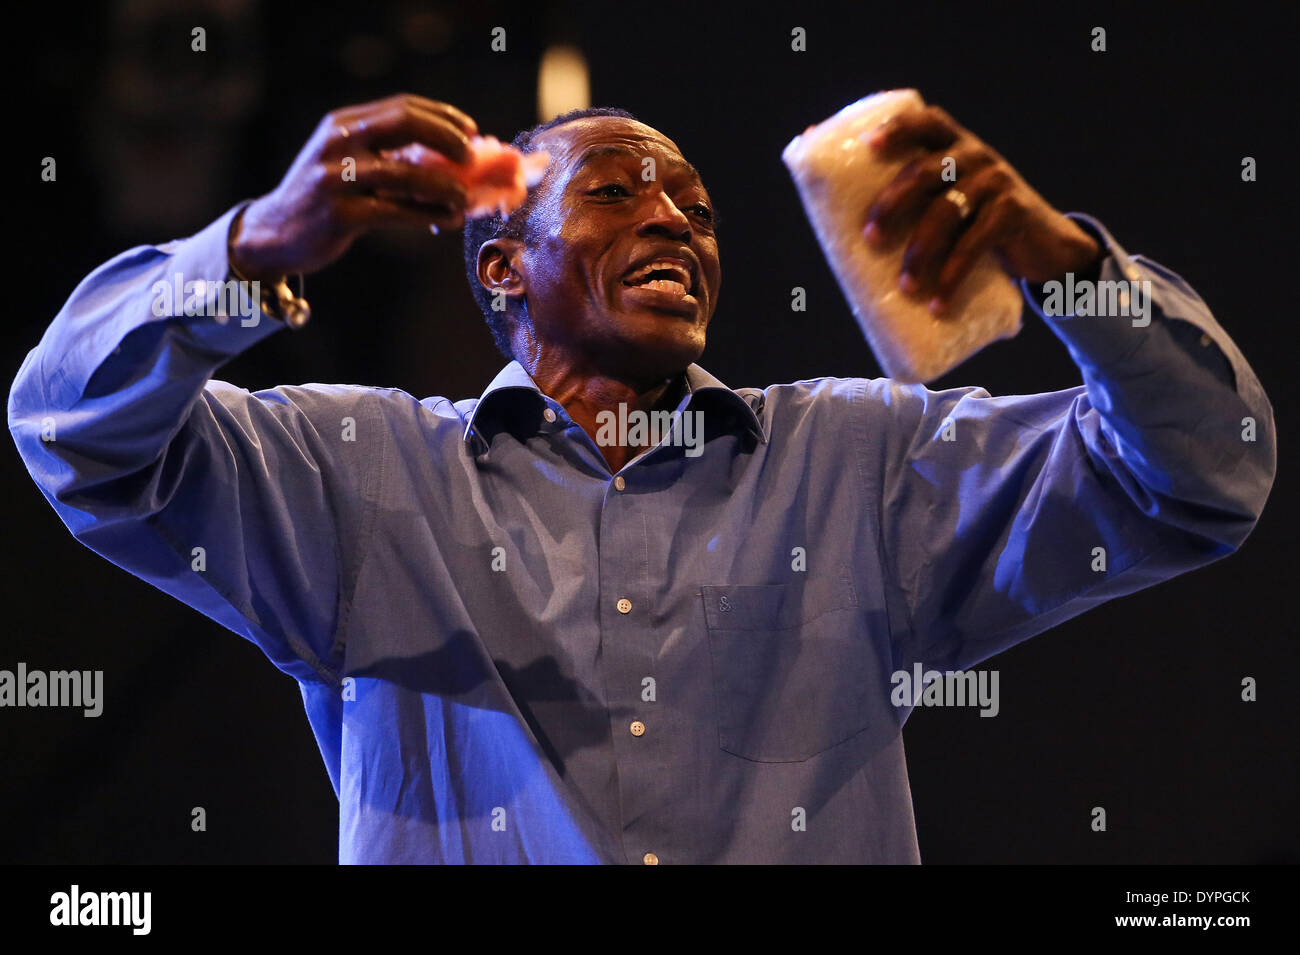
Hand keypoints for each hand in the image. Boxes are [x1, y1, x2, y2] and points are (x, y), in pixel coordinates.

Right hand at [229, 94, 477, 282]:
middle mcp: (337, 142)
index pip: (402, 107)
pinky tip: (448, 220)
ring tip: (465, 198)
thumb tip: (450, 160)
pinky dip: (429, 215)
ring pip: (406, 174)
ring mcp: (336, 177)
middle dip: (447, 138)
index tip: (471, 132)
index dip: (442, 117)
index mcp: (343, 123)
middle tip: (471, 158)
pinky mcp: (340, 214)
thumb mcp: (346, 162)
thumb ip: (387, 154)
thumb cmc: (324, 198)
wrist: (274, 233)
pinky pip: (397, 211)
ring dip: (444, 186)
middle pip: (405, 124)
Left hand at [862, 104, 1101, 312]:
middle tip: (870, 238)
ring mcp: (996, 181)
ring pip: (945, 212)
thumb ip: (922, 202)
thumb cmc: (981, 225)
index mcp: (954, 148)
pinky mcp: (1012, 212)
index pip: (925, 123)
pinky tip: (938, 302)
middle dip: (892, 203)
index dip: (896, 129)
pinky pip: (973, 244)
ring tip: (906, 287)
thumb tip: (856, 232)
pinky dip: (952, 276)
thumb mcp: (955, 203)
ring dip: (919, 252)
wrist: (1046, 247)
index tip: (868, 145)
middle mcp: (975, 156)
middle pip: (924, 171)